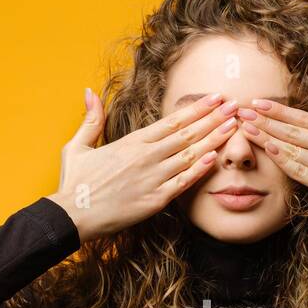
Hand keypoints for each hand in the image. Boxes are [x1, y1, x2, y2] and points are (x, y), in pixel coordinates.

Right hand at [47, 89, 239, 243]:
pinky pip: (182, 183)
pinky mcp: (154, 200)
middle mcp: (146, 157)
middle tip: (236, 106)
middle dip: (214, 118)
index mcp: (131, 142)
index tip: (216, 98)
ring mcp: (152, 178)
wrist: (71, 216)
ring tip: (234, 127)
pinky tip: (215, 159)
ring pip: (190, 155)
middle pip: (187, 134)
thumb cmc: (75, 182)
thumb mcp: (78, 146)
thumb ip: (91, 119)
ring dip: (213, 140)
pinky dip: (199, 171)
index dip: (197, 108)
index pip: (172, 121)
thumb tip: (88, 91)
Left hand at [236, 82, 307, 233]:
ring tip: (245, 128)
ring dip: (266, 137)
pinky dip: (281, 160)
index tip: (260, 102)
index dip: (281, 110)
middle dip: (265, 119)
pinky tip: (265, 150)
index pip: (307, 118)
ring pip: (292, 149)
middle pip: (293, 130)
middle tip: (241, 110)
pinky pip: (299, 172)